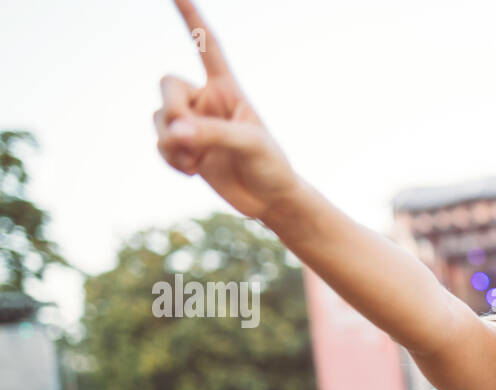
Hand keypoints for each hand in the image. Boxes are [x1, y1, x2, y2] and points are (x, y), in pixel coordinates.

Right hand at [154, 0, 299, 219]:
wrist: (270, 200)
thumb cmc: (271, 165)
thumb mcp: (251, 144)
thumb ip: (213, 134)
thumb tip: (174, 132)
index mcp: (227, 88)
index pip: (206, 45)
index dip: (191, 17)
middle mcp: (206, 100)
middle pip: (168, 84)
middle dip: (172, 109)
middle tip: (186, 134)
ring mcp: (194, 124)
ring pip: (159, 117)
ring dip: (170, 141)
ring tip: (196, 161)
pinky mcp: (185, 148)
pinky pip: (160, 144)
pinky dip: (170, 157)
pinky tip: (192, 171)